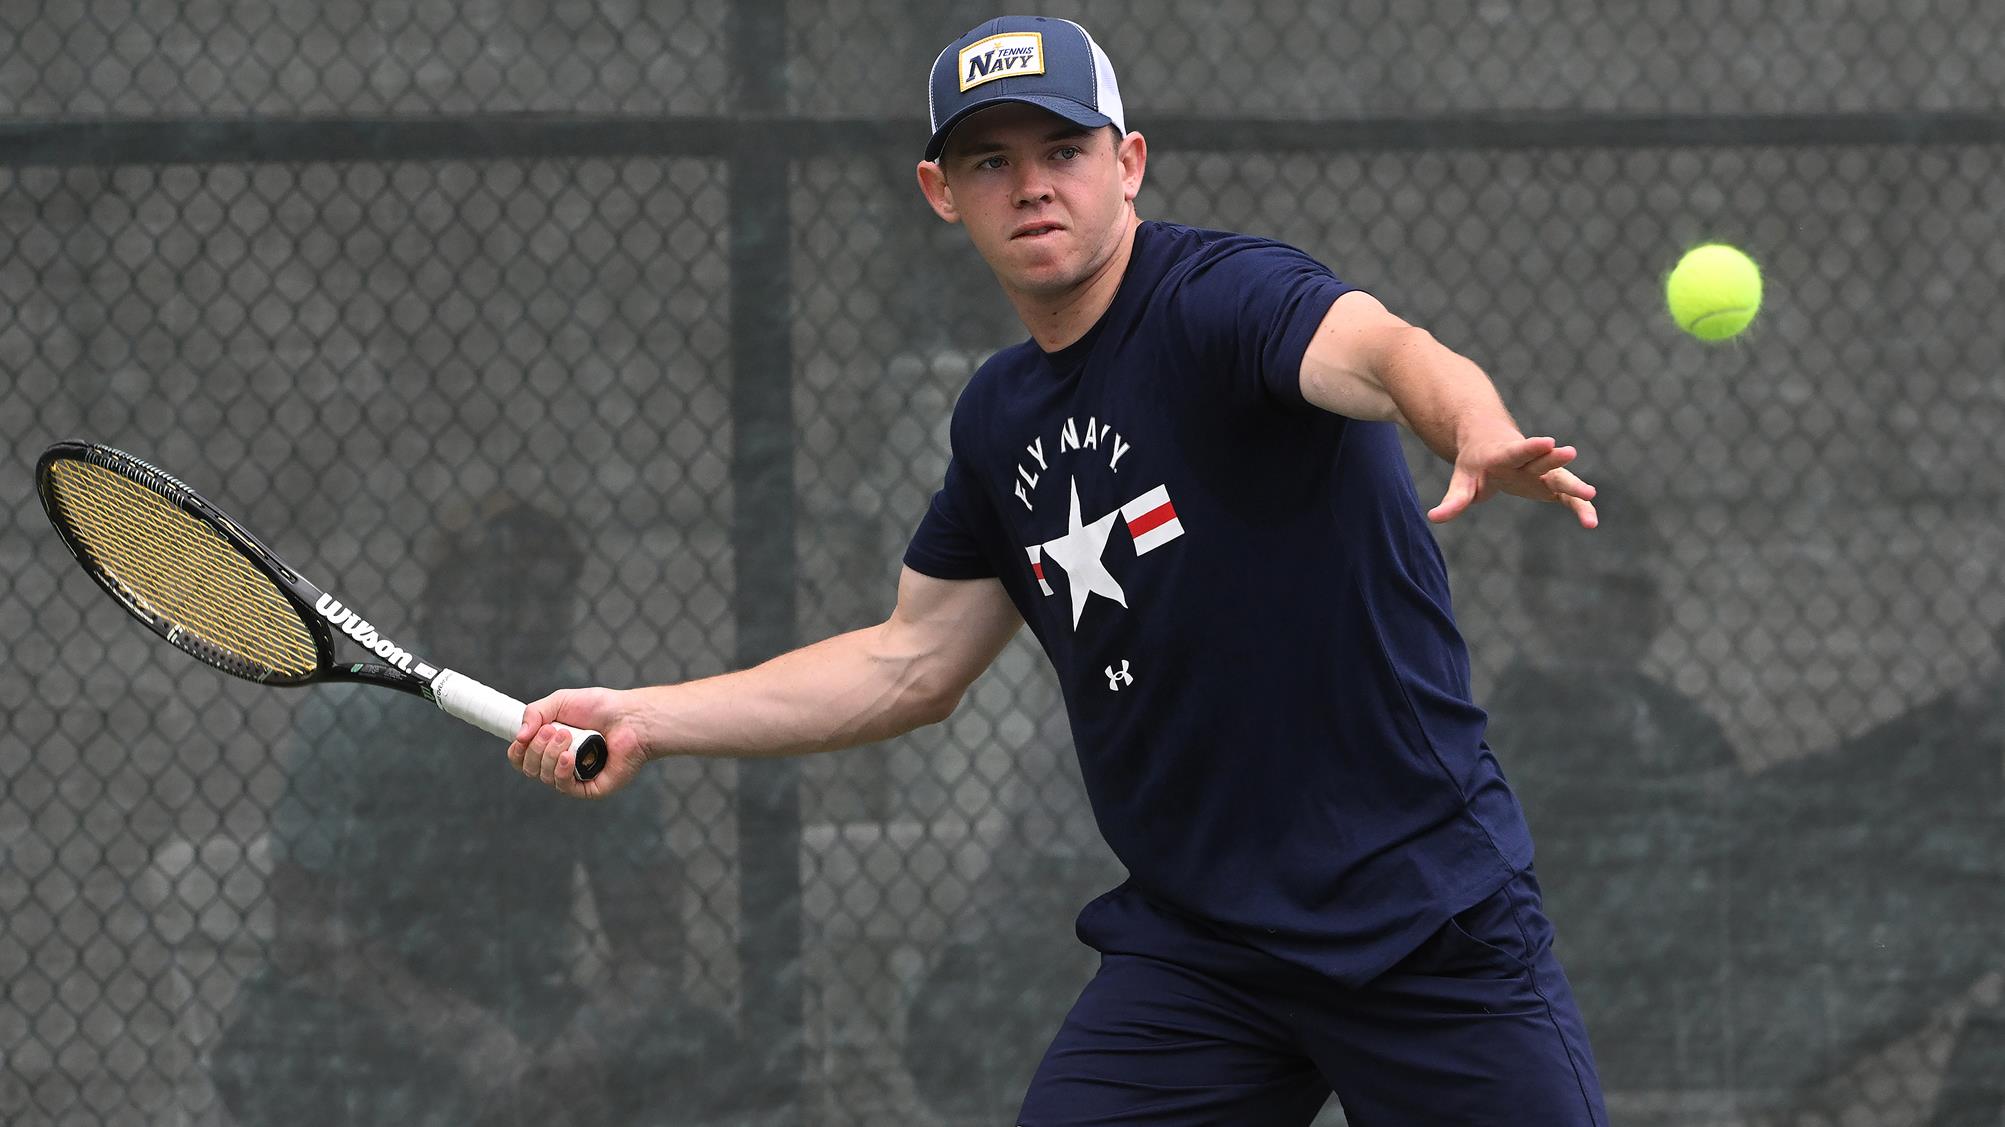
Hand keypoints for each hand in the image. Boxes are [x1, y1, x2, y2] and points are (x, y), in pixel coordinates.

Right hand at [507, 687, 651, 797]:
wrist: (631, 717)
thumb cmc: (601, 708)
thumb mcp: (560, 702)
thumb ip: (534, 713)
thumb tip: (519, 736)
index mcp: (551, 746)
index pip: (522, 759)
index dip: (516, 752)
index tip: (521, 740)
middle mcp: (560, 764)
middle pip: (530, 768)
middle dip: (537, 748)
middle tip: (555, 730)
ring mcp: (575, 777)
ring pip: (545, 777)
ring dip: (550, 755)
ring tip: (567, 735)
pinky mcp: (590, 788)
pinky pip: (565, 787)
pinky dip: (561, 772)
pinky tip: (568, 757)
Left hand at [1428, 434, 1596, 527]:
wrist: (1490, 444)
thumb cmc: (1475, 463)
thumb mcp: (1461, 479)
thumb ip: (1454, 499)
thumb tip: (1434, 518)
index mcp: (1503, 456)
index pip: (1517, 451)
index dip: (1531, 447)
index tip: (1547, 441)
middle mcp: (1527, 462)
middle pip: (1541, 460)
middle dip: (1554, 458)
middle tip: (1569, 452)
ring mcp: (1541, 472)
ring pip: (1559, 477)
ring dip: (1574, 486)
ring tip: (1590, 494)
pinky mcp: (1550, 484)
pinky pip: (1567, 496)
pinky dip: (1579, 507)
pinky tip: (1591, 522)